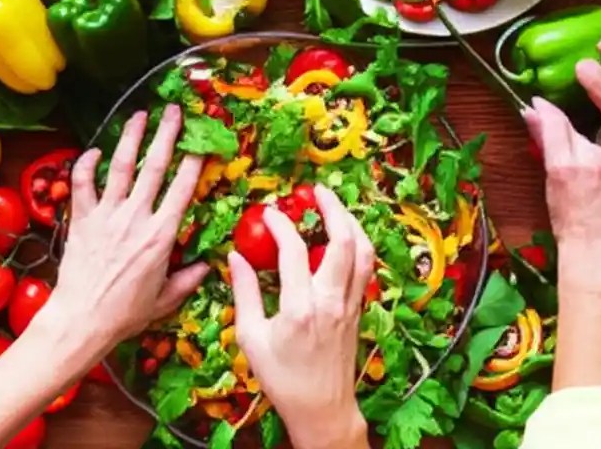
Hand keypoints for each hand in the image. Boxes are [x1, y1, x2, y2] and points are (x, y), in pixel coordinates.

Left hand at [43, 106, 207, 348]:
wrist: (82, 319)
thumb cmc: (125, 314)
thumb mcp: (164, 300)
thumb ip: (186, 281)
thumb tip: (205, 268)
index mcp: (161, 235)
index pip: (182, 189)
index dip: (194, 161)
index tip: (202, 141)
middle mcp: (136, 218)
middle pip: (155, 167)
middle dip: (166, 135)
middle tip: (173, 111)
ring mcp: (107, 215)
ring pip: (121, 167)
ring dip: (131, 138)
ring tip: (139, 115)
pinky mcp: (82, 219)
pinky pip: (83, 184)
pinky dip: (86, 164)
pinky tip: (94, 150)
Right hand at [228, 186, 372, 448]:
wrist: (322, 409)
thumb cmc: (282, 379)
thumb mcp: (251, 338)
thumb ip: (244, 293)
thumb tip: (235, 257)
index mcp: (300, 308)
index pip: (293, 250)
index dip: (280, 224)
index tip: (268, 212)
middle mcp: (331, 301)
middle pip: (343, 240)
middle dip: (332, 207)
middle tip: (316, 191)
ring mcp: (350, 304)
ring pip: (362, 251)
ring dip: (351, 222)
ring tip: (336, 205)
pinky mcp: (358, 309)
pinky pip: (365, 268)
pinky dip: (357, 245)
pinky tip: (345, 237)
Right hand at [525, 97, 600, 291]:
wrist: (598, 252)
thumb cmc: (566, 227)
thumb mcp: (549, 187)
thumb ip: (545, 151)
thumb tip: (534, 123)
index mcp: (564, 166)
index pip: (554, 125)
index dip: (544, 110)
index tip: (537, 102)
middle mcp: (590, 160)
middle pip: (573, 131)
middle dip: (560, 127)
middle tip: (549, 126)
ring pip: (592, 143)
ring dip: (581, 146)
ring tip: (576, 164)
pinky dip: (599, 158)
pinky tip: (596, 172)